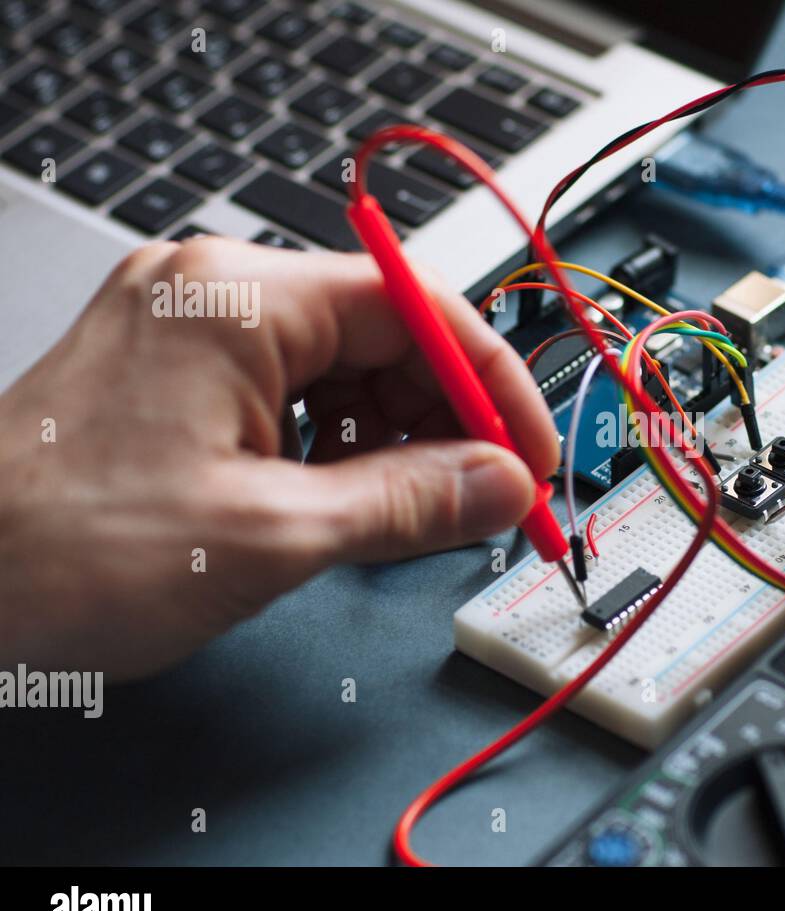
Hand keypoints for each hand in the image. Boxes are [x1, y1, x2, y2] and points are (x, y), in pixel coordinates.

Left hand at [0, 238, 557, 678]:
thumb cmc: (60, 550)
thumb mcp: (271, 534)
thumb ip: (408, 502)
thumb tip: (500, 485)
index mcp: (240, 298)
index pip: (421, 308)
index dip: (495, 384)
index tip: (531, 454)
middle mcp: (217, 292)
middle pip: (386, 334)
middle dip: (449, 417)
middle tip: (487, 495)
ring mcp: (195, 330)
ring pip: (346, 367)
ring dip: (397, 436)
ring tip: (418, 507)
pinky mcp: (181, 375)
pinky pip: (296, 392)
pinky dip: (340, 444)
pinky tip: (352, 496)